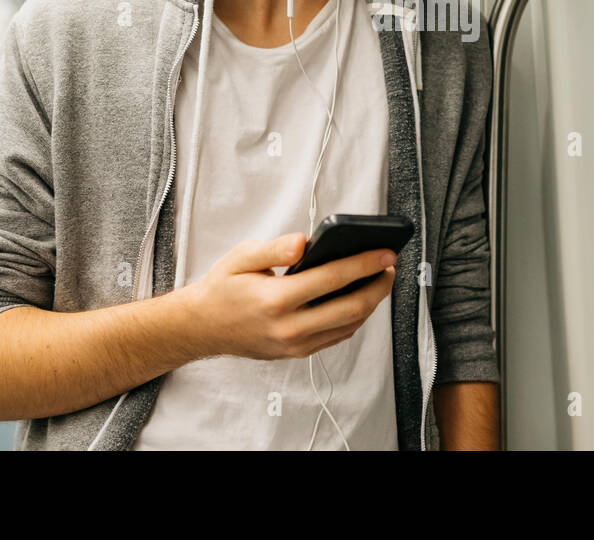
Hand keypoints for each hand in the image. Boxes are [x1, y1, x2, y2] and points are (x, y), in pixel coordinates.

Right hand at [177, 233, 395, 360]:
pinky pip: (337, 336)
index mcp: (275, 299)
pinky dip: (355, 317)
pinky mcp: (298, 353)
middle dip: (378, 285)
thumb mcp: (242, 257)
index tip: (386, 251)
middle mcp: (289, 328)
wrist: (203, 328)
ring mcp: (295, 345)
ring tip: (379, 278)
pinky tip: (359, 296)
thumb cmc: (224, 287)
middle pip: (351, 308)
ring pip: (349, 325)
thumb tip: (304, 241)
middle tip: (390, 265)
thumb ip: (274, 247)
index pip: (332, 279)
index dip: (365, 263)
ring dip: (371, 302)